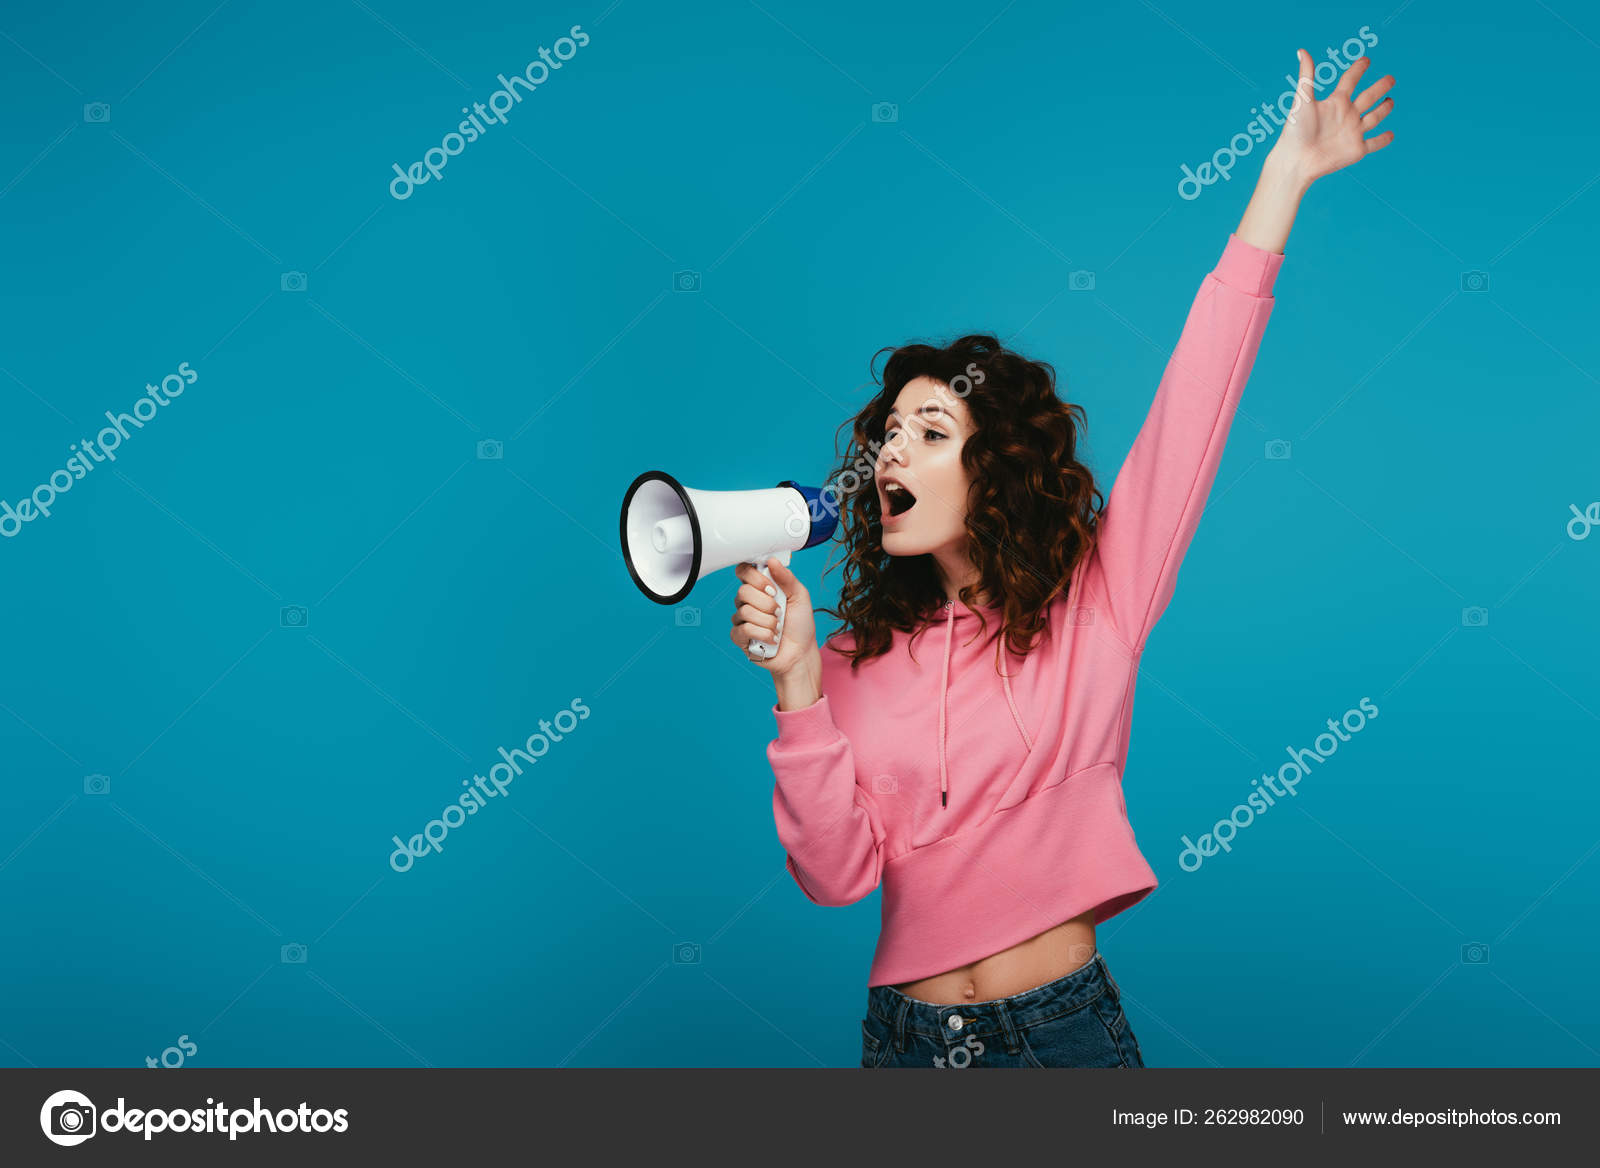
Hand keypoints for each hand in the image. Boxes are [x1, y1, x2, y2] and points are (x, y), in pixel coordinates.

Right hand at [730, 557, 816, 676]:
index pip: (744, 572)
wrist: (801, 652)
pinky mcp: (739, 637)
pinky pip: (744, 629)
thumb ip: (787, 578)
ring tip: (778, 628)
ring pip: (745, 612)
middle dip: (767, 603)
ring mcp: (742, 620)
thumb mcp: (800, 596)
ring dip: (768, 621)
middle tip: (780, 611)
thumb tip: (772, 560)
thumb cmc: (800, 625)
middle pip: (743, 592)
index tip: (772, 588)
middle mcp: (748, 602)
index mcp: (760, 588)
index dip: (755, 577)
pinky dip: (763, 634)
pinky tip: (771, 639)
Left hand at [1268, 50, 1395, 187]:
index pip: (1350, 81)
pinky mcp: (1357, 150)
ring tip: (1391, 101)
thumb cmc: (1295, 131)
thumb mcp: (1302, 100)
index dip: (1358, 69)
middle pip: (1368, 97)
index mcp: (1335, 102)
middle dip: (1380, 87)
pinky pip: (1374, 144)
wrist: (1295, 160)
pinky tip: (1390, 134)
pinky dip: (1383, 139)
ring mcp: (1353, 132)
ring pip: (1374, 118)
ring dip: (1384, 109)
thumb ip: (1307, 75)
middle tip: (1391, 78)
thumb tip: (1302, 50)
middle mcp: (1346, 115)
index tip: (1365, 60)